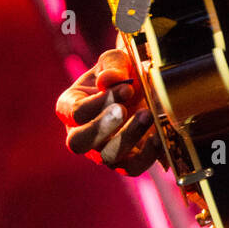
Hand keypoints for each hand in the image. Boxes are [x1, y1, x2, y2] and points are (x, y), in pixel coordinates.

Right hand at [55, 48, 164, 175]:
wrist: (143, 87)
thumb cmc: (121, 72)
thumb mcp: (116, 60)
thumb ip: (112, 65)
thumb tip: (108, 80)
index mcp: (70, 106)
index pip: (75, 112)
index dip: (99, 102)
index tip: (125, 88)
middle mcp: (80, 133)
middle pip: (78, 143)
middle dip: (101, 128)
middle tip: (123, 110)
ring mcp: (101, 151)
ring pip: (107, 156)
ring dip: (128, 137)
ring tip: (147, 115)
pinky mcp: (126, 162)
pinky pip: (133, 167)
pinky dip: (148, 154)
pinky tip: (159, 135)